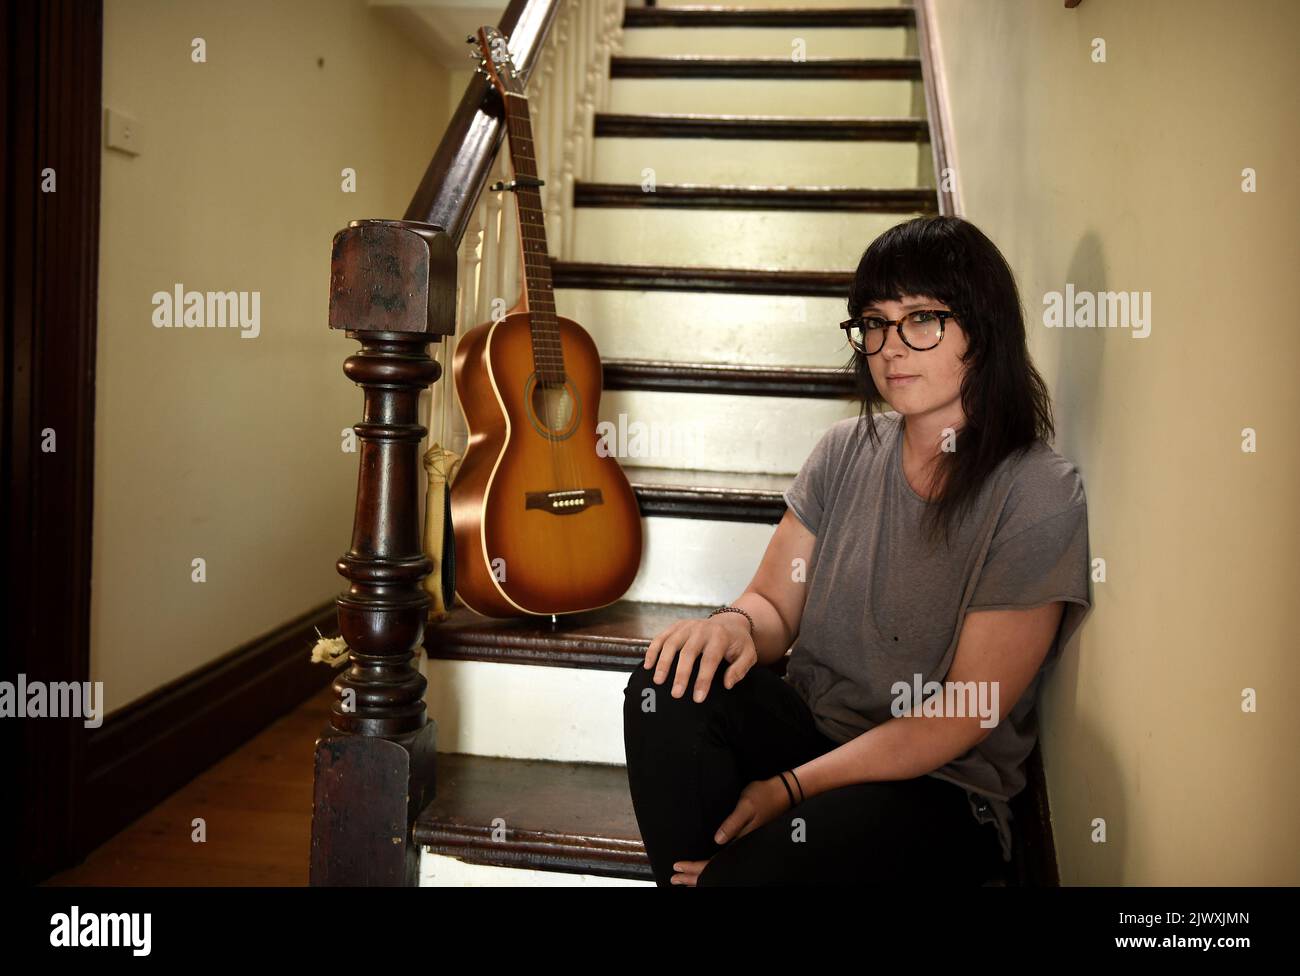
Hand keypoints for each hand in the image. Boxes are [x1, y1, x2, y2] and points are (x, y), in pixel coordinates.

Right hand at [643, 613, 756, 703]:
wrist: (730, 622)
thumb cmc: (737, 644)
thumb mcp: (748, 655)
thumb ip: (739, 670)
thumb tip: (727, 684)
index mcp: (720, 637)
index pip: (710, 660)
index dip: (703, 680)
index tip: (697, 699)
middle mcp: (702, 629)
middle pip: (688, 652)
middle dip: (681, 674)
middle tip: (676, 694)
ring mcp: (687, 626)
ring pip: (671, 643)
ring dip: (663, 663)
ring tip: (658, 681)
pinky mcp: (676, 626)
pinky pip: (661, 637)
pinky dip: (653, 650)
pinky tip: (648, 665)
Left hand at [670, 777, 794, 885]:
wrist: (783, 793)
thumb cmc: (763, 795)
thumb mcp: (746, 806)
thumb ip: (733, 823)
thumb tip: (717, 840)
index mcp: (741, 843)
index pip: (714, 863)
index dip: (695, 869)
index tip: (678, 867)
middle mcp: (742, 849)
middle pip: (716, 871)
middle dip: (694, 877)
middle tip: (674, 879)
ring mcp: (744, 847)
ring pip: (720, 868)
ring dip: (702, 875)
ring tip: (685, 880)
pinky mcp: (746, 842)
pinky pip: (725, 861)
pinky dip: (713, 867)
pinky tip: (707, 867)